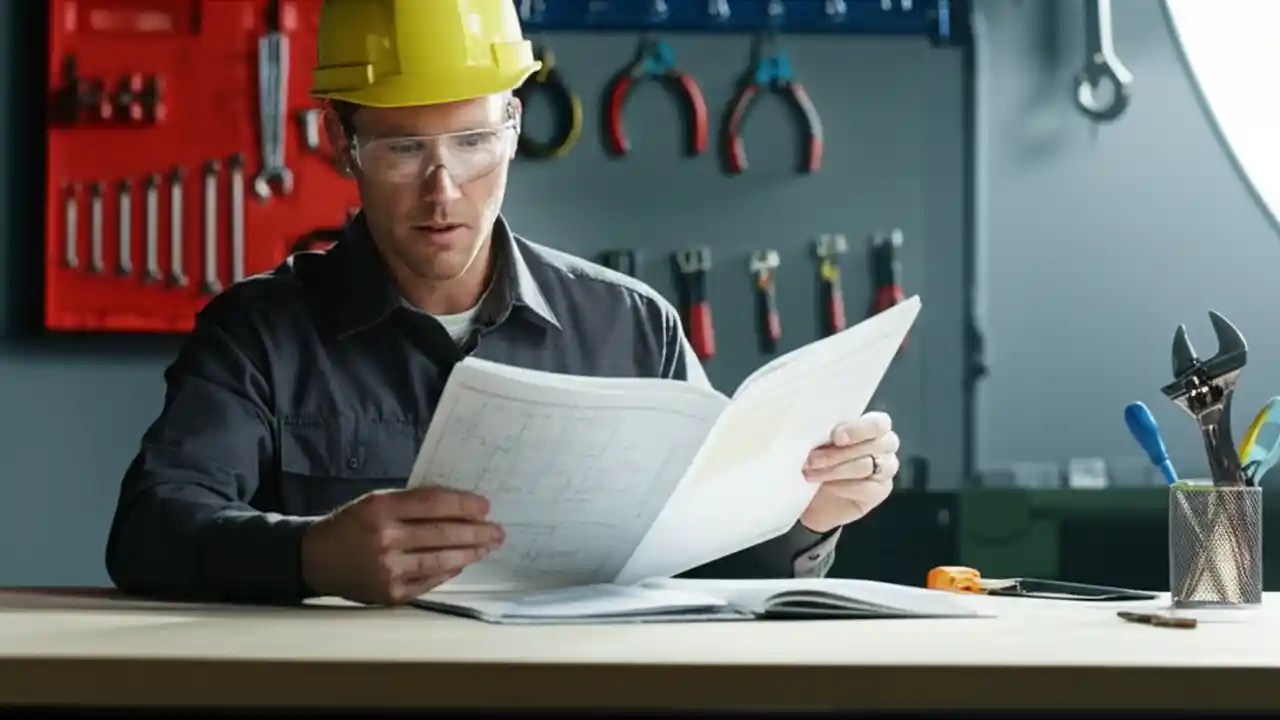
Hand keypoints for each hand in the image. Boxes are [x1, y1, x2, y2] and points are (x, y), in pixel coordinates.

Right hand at [300, 486, 503, 604]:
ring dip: (470, 553)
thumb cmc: (351, 524)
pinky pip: (430, 580)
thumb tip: (459, 507)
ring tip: (488, 547)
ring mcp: (388, 570)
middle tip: (498, 531)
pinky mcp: (391, 593)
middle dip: (477, 532)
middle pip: (443, 534)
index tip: (486, 506)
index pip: (433, 504)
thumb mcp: (375, 501)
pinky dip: (449, 570)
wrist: (315, 559)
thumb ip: (413, 502)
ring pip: (441, 559)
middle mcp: (385, 539)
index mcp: (381, 509)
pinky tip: (462, 562)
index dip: (464, 505)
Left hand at [798, 411, 898, 532]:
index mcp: (875, 425)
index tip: (836, 437)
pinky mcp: (881, 491)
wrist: (816, 493)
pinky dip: (842, 487)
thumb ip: (826, 431)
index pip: (878, 423)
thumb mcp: (820, 440)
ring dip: (835, 470)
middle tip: (812, 459)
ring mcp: (886, 469)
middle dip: (838, 453)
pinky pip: (866, 489)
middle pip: (873, 446)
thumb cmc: (819, 457)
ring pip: (866, 467)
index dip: (857, 430)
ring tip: (811, 473)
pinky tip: (826, 485)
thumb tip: (815, 428)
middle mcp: (886, 444)